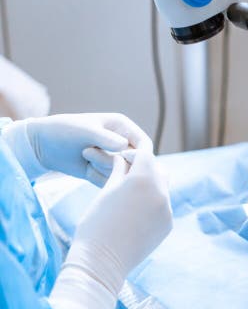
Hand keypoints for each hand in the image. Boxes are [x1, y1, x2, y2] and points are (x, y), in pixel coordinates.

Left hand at [4, 113, 149, 185]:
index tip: (124, 159)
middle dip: (112, 160)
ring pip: (123, 173)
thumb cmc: (63, 130)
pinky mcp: (105, 173)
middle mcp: (122, 143)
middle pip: (135, 162)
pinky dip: (99, 177)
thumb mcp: (85, 131)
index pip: (144, 143)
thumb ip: (107, 139)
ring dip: (103, 167)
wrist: (42, 145)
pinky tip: (85, 168)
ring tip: (84, 156)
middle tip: (87, 152)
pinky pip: (111, 181)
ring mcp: (114, 159)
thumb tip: (126, 147)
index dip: (141, 154)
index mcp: (122, 127)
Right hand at [64, 148, 172, 296]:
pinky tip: (136, 211)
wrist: (102, 261)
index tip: (122, 158)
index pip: (144, 156)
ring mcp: (167, 210)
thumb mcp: (106, 192)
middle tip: (127, 173)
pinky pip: (163, 207)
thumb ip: (119, 172)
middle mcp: (160, 193)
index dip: (132, 155)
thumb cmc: (95, 224)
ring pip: (163, 188)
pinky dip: (153, 203)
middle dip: (145, 168)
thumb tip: (122, 159)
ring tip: (130, 192)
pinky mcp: (168, 225)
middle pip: (158, 170)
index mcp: (143, 180)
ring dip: (150, 186)